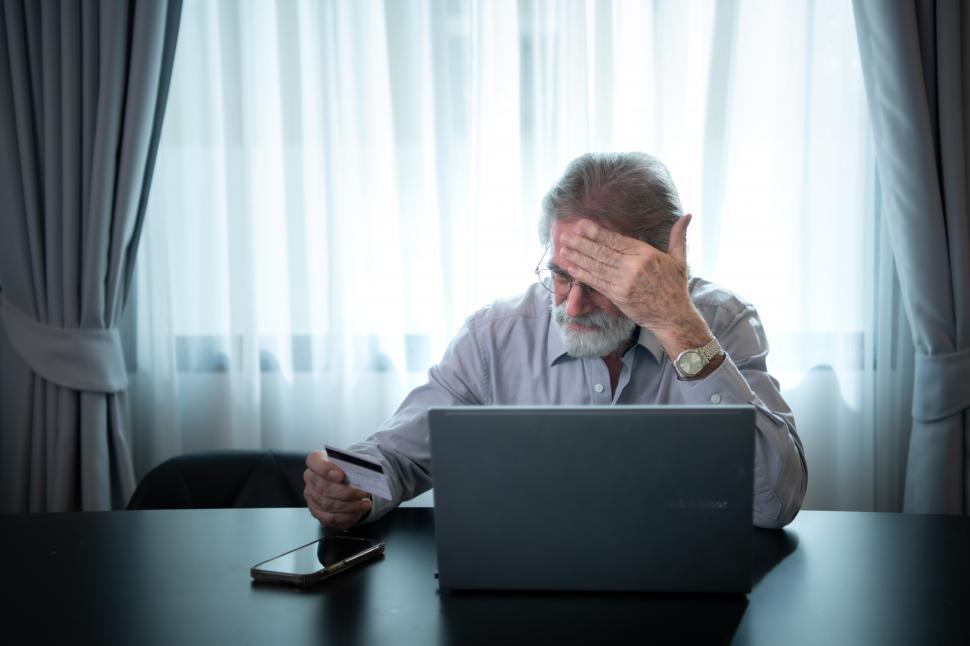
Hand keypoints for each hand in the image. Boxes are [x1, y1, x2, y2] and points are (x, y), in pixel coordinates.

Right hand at [304, 450, 373, 528]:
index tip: (341, 475)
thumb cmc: (347, 469)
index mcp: (316, 460)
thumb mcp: (350, 462)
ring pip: (328, 505)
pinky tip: (357, 513)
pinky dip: (346, 517)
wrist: (344, 481)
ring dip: (350, 506)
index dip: (325, 469)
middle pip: (323, 487)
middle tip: (364, 493)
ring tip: (365, 504)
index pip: (314, 461)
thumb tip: (362, 475)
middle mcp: (310, 478)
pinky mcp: (316, 511)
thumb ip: (352, 465)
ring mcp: (311, 496)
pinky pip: (330, 518)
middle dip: (346, 493)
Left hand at [559, 214, 711, 354]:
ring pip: (596, 266)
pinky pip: (596, 283)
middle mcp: (632, 267)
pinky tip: (571, 268)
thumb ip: (678, 236)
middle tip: (566, 236)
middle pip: (601, 252)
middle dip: (581, 243)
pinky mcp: (617, 296)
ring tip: (563, 249)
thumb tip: (687, 215)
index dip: (596, 232)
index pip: (615, 240)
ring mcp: (623, 282)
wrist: (673, 316)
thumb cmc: (676, 287)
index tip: (581, 225)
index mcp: (645, 254)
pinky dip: (582, 275)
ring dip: (577, 258)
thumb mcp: (680, 259)